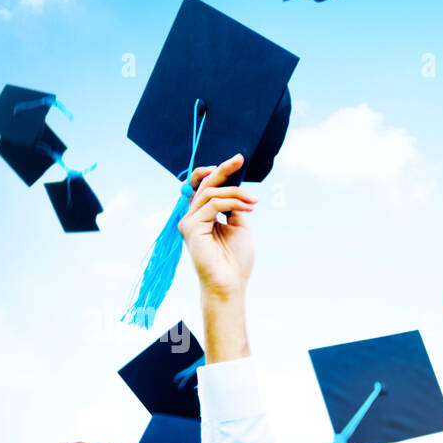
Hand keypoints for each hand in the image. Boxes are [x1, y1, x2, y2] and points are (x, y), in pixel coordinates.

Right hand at [179, 154, 257, 302]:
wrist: (231, 283)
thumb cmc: (236, 260)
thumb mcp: (240, 227)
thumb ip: (234, 207)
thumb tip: (237, 190)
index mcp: (203, 216)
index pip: (205, 187)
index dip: (218, 172)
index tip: (237, 161)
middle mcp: (192, 217)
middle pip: (204, 184)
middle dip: (223, 170)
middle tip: (239, 159)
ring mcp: (189, 221)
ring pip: (211, 193)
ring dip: (236, 193)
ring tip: (254, 201)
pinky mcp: (190, 227)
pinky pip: (213, 205)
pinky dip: (232, 203)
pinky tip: (247, 208)